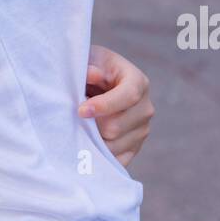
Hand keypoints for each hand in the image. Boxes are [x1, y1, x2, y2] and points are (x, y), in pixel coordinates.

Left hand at [79, 43, 153, 167]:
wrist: (96, 84)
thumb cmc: (91, 69)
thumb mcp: (89, 60)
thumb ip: (90, 66)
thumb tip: (93, 74)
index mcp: (138, 82)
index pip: (128, 96)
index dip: (104, 105)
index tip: (81, 110)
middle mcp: (145, 107)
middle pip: (116, 127)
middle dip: (92, 124)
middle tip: (74, 117)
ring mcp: (142, 130)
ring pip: (113, 146)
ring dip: (92, 139)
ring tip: (81, 126)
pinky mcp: (134, 148)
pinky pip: (116, 161)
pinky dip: (99, 155)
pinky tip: (87, 143)